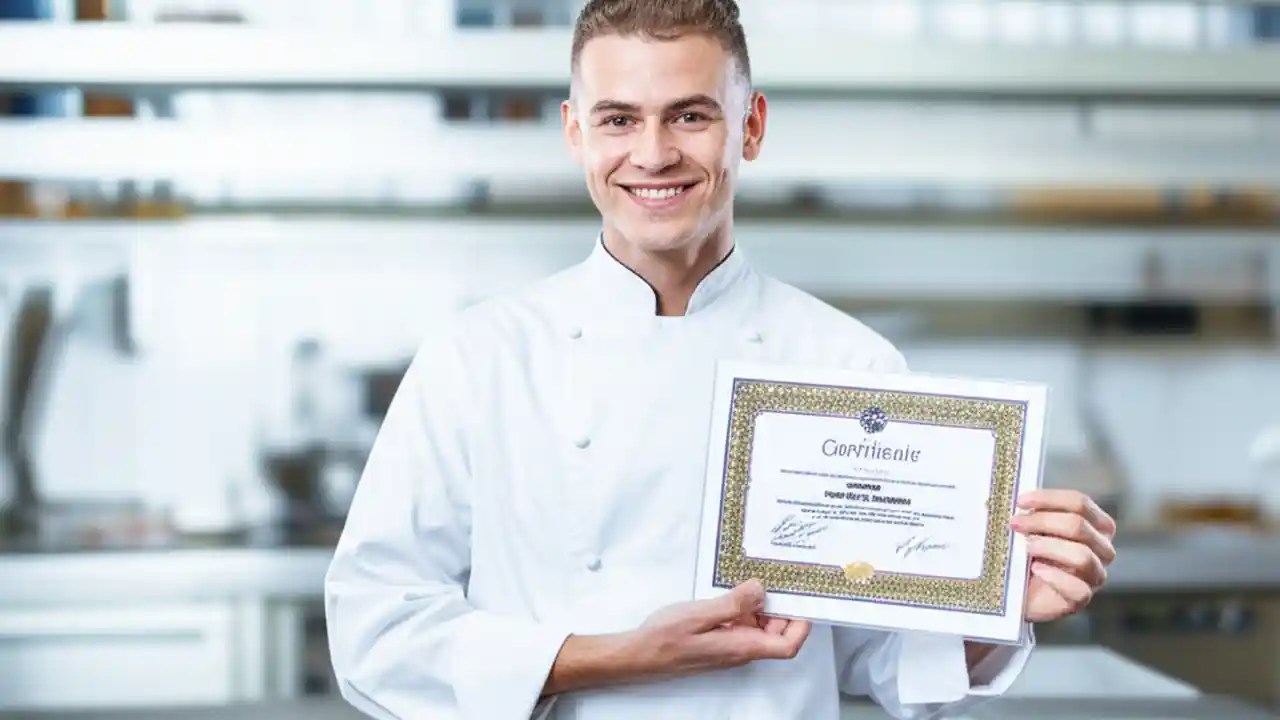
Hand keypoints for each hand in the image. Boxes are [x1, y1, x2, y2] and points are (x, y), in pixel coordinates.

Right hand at [632, 578, 810, 679]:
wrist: (638, 655)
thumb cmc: (664, 638)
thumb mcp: (699, 613)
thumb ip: (732, 604)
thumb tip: (760, 589)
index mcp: (741, 647)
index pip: (787, 645)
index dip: (801, 625)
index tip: (801, 599)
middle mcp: (740, 651)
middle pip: (777, 635)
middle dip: (780, 608)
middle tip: (774, 579)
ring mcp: (729, 649)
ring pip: (758, 629)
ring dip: (759, 607)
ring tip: (750, 581)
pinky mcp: (718, 643)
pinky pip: (741, 627)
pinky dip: (743, 610)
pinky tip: (731, 593)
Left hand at [1011, 489, 1116, 622]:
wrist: (1018, 590)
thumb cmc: (1028, 553)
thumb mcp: (1032, 528)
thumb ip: (1033, 512)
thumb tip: (1019, 500)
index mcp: (1096, 525)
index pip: (1080, 503)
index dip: (1049, 499)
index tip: (1020, 501)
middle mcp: (1102, 548)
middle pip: (1078, 526)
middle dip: (1042, 521)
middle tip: (1016, 523)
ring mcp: (1095, 575)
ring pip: (1081, 555)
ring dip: (1049, 547)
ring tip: (1027, 547)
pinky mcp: (1082, 598)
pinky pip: (1077, 588)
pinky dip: (1055, 577)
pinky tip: (1037, 570)